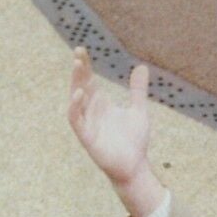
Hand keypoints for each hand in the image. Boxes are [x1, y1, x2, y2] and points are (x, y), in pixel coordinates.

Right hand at [67, 46, 151, 187]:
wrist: (135, 167)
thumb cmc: (134, 141)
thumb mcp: (138, 110)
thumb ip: (137, 90)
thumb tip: (141, 66)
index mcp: (100, 104)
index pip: (89, 80)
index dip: (85, 66)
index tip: (82, 49)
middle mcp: (91, 111)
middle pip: (81, 86)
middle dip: (79, 70)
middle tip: (78, 52)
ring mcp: (87, 124)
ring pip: (76, 100)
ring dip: (76, 83)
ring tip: (78, 66)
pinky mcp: (87, 137)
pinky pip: (76, 120)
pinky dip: (75, 107)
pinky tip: (79, 94)